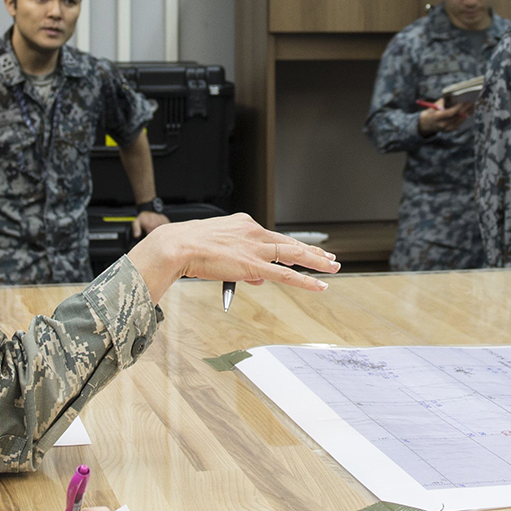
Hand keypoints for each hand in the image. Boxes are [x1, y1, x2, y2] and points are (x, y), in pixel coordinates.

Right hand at [125, 212, 339, 300]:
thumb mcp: (217, 251)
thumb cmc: (188, 248)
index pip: (272, 238)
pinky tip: (319, 285)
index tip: (302, 252)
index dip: (290, 247)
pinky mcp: (254, 264)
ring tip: (333, 268)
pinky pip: (286, 274)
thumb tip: (258, 279)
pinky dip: (305, 280)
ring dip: (316, 261)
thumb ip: (240, 264)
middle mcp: (253, 232)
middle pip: (289, 243)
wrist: (177, 246)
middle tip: (329, 257)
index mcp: (244, 225)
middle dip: (311, 251)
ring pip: (294, 255)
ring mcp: (256, 248)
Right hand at [416, 100, 473, 134]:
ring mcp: (447, 129)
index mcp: (437, 117)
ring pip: (460, 120)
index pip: (449, 113)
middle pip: (456, 117)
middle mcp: (442, 124)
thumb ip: (445, 101)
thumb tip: (456, 96)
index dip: (457, 108)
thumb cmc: (432, 111)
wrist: (426, 124)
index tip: (463, 102)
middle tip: (471, 103)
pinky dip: (464, 117)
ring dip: (467, 113)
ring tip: (472, 107)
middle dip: (465, 110)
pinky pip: (459, 123)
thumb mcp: (435, 105)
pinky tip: (469, 112)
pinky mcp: (450, 130)